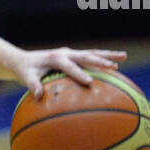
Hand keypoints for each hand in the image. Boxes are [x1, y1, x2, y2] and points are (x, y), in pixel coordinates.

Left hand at [9, 46, 126, 98]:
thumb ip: (32, 85)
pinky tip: (117, 64)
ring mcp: (71, 53)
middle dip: (101, 60)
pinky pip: (91, 57)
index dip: (79, 74)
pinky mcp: (74, 56)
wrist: (25, 60)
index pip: (69, 66)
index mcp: (55, 58)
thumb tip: (38, 96)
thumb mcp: (26, 77)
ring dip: (108, 55)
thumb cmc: (26, 70)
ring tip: (124, 57)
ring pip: (92, 53)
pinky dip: (104, 59)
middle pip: (86, 56)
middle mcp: (66, 53)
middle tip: (114, 66)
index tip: (90, 82)